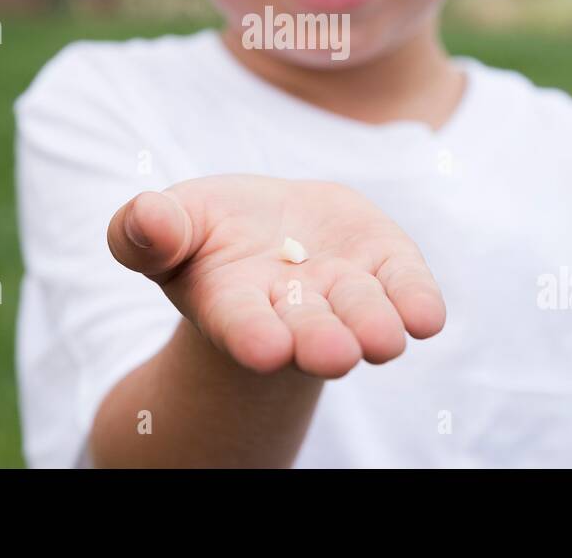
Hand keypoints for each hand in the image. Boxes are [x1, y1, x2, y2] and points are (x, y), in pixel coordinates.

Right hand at [107, 175, 445, 378]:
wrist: (271, 230)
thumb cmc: (206, 234)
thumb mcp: (169, 222)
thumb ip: (146, 229)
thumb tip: (147, 217)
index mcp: (232, 304)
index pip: (241, 324)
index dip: (252, 336)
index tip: (266, 350)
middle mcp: (294, 310)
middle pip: (308, 330)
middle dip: (320, 341)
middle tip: (335, 354)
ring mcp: (345, 290)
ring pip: (360, 313)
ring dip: (372, 325)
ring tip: (382, 340)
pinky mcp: (386, 266)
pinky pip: (406, 289)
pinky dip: (416, 301)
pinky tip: (425, 317)